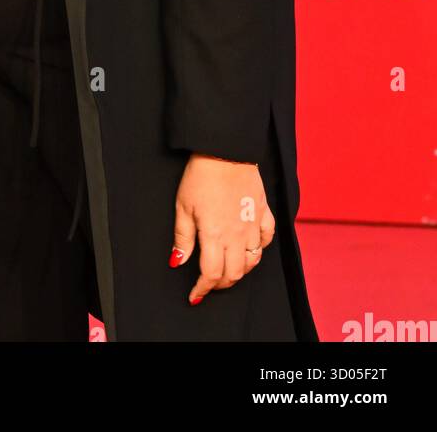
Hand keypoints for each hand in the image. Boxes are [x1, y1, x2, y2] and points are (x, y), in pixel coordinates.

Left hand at [171, 153, 274, 304]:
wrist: (225, 150)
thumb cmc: (200, 176)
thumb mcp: (183, 206)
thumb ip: (182, 238)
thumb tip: (177, 262)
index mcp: (215, 235)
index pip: (212, 274)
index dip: (203, 288)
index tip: (195, 294)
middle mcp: (237, 235)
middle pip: (234, 273)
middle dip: (221, 284)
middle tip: (209, 283)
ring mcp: (253, 225)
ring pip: (252, 260)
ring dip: (240, 270)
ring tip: (228, 268)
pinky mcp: (264, 212)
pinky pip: (267, 238)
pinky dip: (260, 248)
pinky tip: (250, 246)